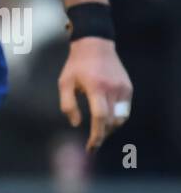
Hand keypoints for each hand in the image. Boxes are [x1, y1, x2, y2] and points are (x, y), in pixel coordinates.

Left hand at [58, 36, 132, 151]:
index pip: (100, 117)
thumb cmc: (76, 66)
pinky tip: (105, 121)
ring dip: (110, 128)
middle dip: (102, 135)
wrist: (95, 45)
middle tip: (92, 144)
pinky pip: (124, 110)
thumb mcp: (64, 83)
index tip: (91, 147)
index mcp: (96, 88)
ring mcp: (123, 88)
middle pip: (111, 121)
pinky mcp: (128, 88)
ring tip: (98, 133)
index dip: (96, 135)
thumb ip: (68, 105)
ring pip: (120, 118)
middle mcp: (113, 89)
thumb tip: (77, 124)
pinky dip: (116, 118)